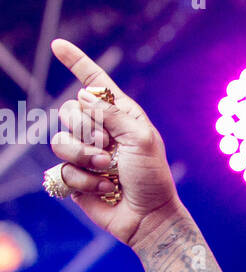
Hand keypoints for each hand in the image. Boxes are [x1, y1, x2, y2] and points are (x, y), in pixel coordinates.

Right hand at [48, 38, 182, 247]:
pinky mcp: (76, 176)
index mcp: (119, 116)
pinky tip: (104, 188)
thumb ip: (112, 113)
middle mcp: (99, 131)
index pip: (94, 84)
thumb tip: (82, 96)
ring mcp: (85, 153)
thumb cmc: (152, 178)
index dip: (76, 63)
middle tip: (110, 149)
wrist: (149, 217)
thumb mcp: (141, 139)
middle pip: (69, 111)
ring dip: (86, 157)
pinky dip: (85, 180)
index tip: (58, 45)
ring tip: (109, 170)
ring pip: (60, 141)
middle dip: (88, 130)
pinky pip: (63, 169)